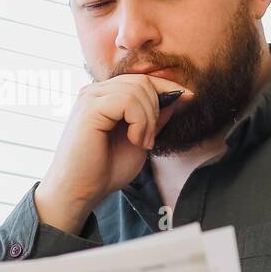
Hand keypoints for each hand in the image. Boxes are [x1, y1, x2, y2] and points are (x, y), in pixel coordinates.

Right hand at [34, 74, 192, 233]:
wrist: (80, 191)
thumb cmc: (104, 171)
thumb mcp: (139, 141)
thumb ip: (153, 120)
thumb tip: (175, 98)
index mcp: (105, 98)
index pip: (140, 80)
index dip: (166, 86)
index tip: (190, 96)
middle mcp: (95, 92)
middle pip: (142, 81)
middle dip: (156, 109)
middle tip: (149, 140)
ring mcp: (91, 97)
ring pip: (138, 89)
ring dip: (148, 119)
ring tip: (141, 143)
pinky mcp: (90, 107)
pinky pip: (128, 101)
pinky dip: (139, 122)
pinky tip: (133, 140)